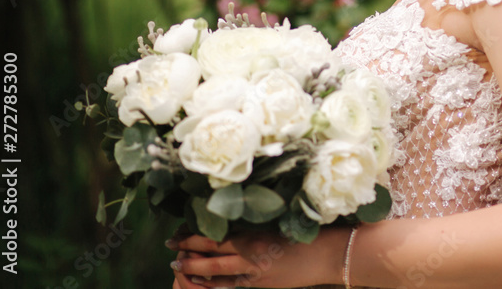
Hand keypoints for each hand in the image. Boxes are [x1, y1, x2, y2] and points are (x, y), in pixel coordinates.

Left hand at [167, 226, 350, 287]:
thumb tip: (231, 219)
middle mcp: (250, 256)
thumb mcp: (278, 221)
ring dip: (196, 270)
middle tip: (170, 251)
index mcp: (254, 236)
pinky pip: (233, 286)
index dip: (192, 236)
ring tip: (180, 268)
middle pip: (210, 256)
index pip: (214, 237)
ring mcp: (256, 274)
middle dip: (187, 254)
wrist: (330, 255)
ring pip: (217, 274)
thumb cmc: (309, 230)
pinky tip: (205, 284)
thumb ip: (254, 223)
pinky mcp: (263, 285)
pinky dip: (215, 285)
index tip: (177, 233)